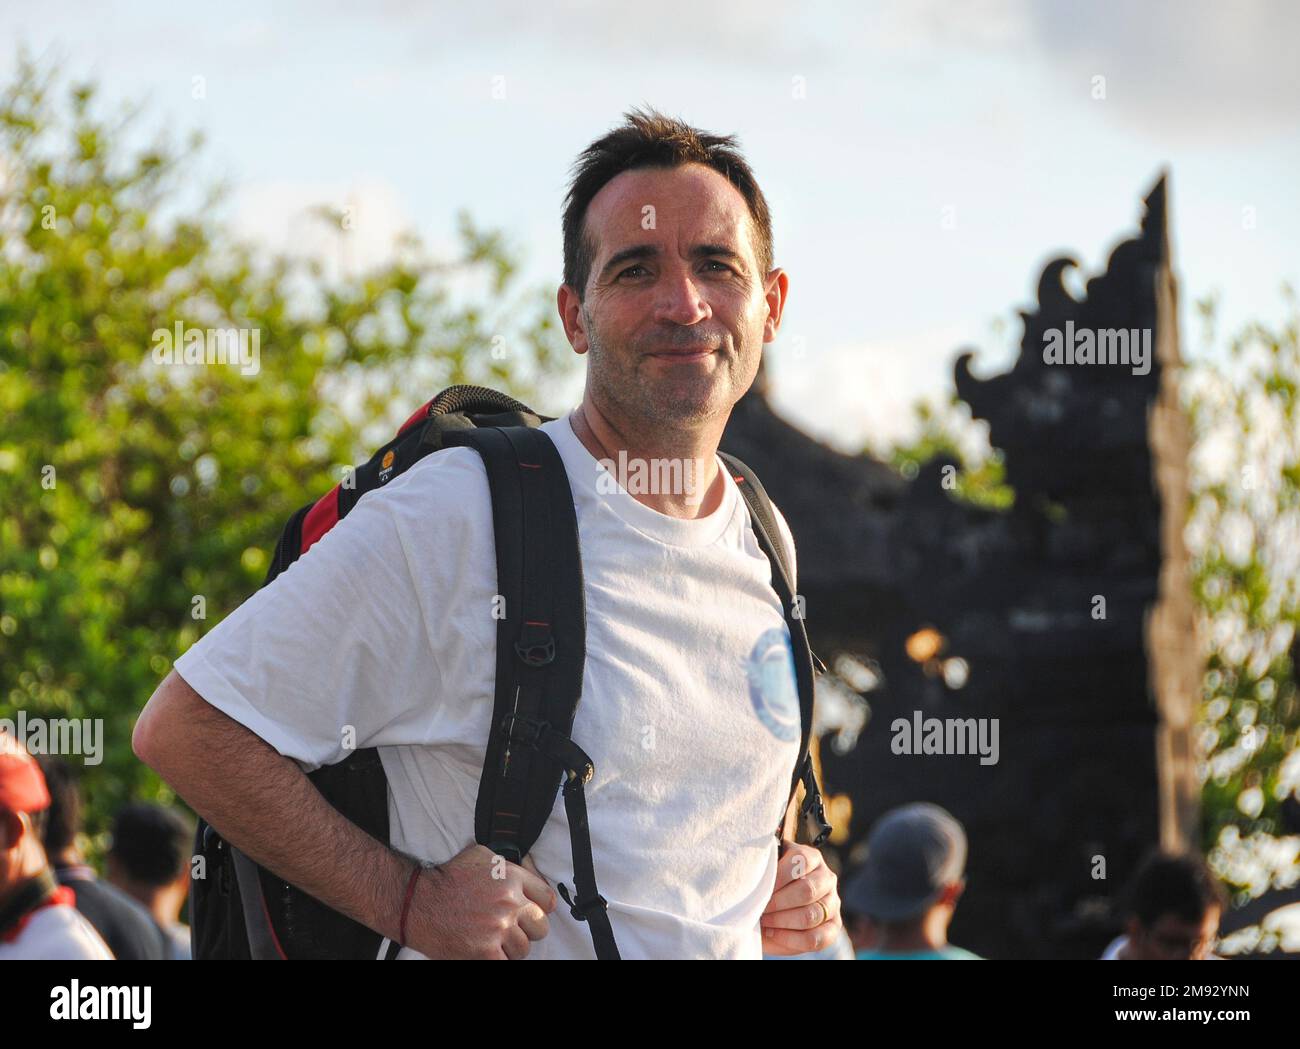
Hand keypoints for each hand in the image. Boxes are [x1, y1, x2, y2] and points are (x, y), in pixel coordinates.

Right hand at [403, 843, 556, 958]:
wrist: (419, 901)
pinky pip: (507, 962)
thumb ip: (510, 867)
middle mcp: (509, 903)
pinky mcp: (485, 952)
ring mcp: (498, 928)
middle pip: (540, 927)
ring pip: (524, 949)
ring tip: (495, 941)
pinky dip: (499, 959)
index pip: (548, 900)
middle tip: (513, 929)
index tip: (532, 913)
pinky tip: (488, 951)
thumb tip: (529, 874)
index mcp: (512, 878)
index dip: (540, 908)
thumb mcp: (483, 857)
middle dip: (528, 930)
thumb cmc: (448, 878)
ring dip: (511, 947)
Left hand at [760, 840, 841, 955]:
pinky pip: (815, 938)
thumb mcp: (765, 870)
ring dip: (782, 921)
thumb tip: (754, 866)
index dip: (778, 876)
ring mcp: (833, 903)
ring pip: (810, 915)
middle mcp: (827, 878)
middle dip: (778, 902)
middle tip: (759, 908)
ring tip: (764, 921)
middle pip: (807, 890)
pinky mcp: (833, 927)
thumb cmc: (766, 886)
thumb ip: (764, 865)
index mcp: (812, 858)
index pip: (800, 860)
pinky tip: (774, 933)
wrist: (771, 912)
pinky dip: (790, 939)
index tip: (759, 888)